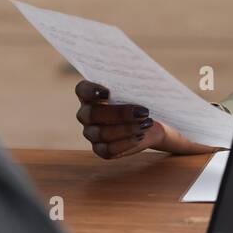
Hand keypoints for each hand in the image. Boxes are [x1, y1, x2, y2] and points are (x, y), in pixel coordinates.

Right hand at [73, 80, 219, 158]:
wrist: (150, 122)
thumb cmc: (142, 100)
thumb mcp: (139, 90)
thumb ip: (133, 85)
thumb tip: (139, 82)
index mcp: (91, 94)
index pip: (82, 90)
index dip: (91, 90)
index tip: (108, 92)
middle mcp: (86, 114)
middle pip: (93, 114)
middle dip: (119, 113)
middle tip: (142, 111)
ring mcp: (91, 133)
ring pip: (101, 133)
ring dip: (126, 129)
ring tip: (146, 124)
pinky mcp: (101, 150)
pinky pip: (108, 150)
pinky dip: (126, 143)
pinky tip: (140, 136)